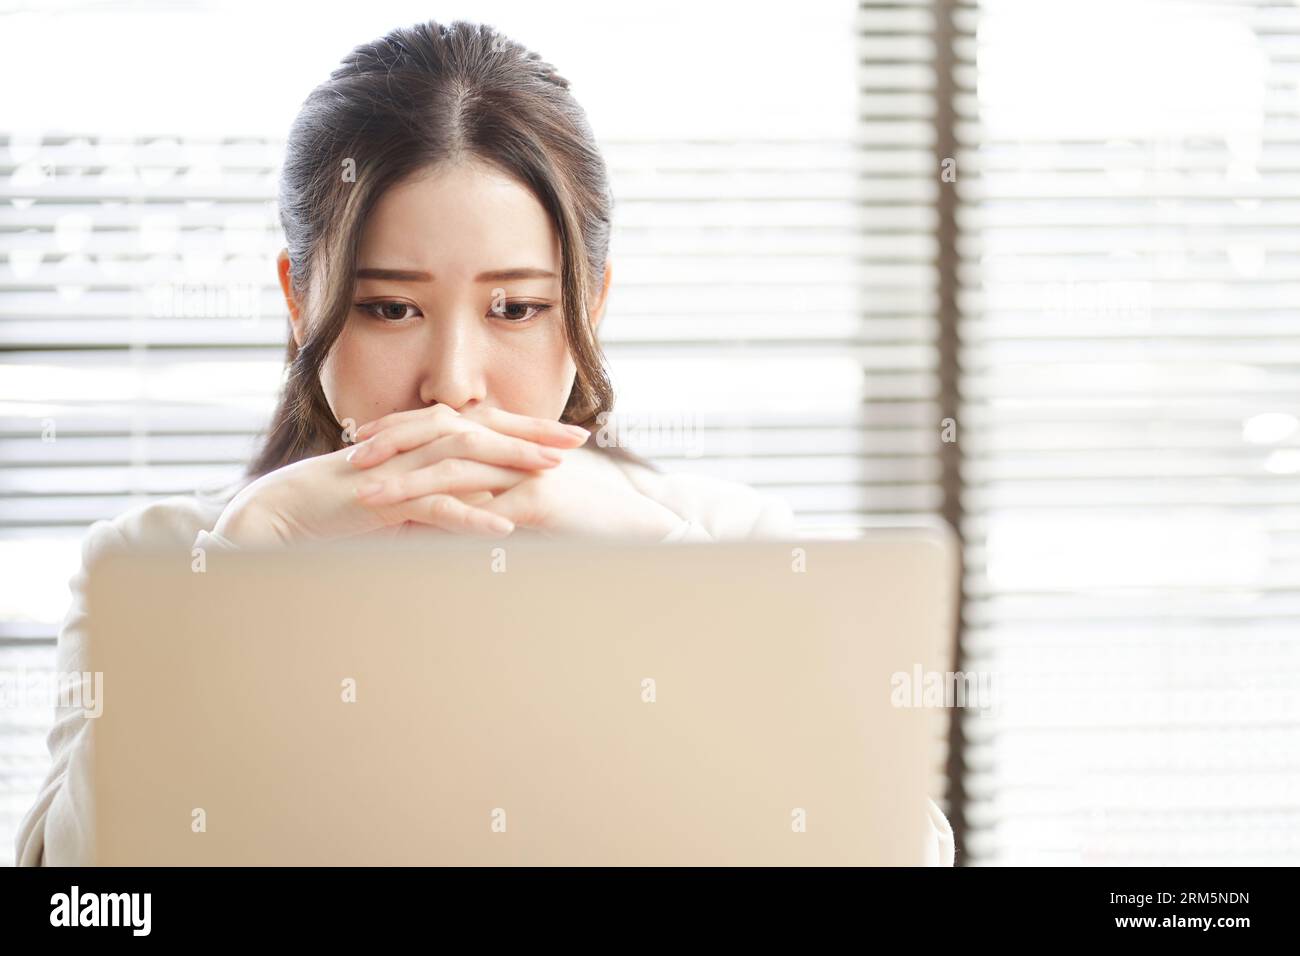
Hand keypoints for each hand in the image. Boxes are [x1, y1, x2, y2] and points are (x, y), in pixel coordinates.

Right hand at [212, 404, 586, 546]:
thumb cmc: (353, 505)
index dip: (532, 431)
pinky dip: (471, 517)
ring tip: (552, 472)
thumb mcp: (412, 498)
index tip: (574, 435)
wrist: (293, 510)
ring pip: (466, 460)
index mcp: (428, 441)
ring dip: (511, 465)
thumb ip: (448, 495)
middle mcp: (420, 445)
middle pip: (486, 433)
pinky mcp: (389, 498)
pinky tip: (503, 528)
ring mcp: (405, 469)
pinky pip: (436, 506)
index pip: (489, 429)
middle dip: (534, 436)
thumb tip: (491, 502)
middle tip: (579, 439)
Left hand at [351, 405, 685, 540]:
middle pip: (440, 433)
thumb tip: (439, 508)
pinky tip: (415, 526)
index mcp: (505, 440)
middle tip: (348, 458)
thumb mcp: (520, 504)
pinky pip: (482, 504)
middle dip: (390, 444)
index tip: (359, 442)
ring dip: (403, 480)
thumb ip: (484, 497)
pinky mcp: (535, 497)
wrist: (630, 531)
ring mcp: (524, 469)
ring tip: (363, 494)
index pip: (443, 424)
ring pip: (451, 466)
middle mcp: (511, 446)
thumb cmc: (577, 521)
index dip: (399, 429)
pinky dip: (445, 513)